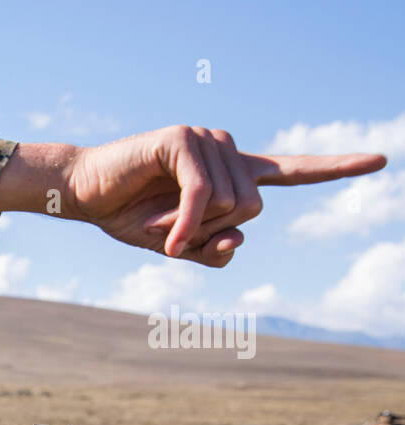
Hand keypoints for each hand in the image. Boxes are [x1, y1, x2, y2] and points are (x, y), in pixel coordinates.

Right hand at [0, 131, 385, 264]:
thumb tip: (241, 239)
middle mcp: (226, 150)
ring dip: (194, 229)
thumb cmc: (128, 216)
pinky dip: (186, 222)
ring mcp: (207, 140)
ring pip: (232, 204)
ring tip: (159, 223)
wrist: (83, 195)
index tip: (380, 160)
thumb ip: (213, 250)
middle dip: (213, 233)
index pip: (292, 170)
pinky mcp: (184, 140)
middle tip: (173, 235)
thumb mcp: (178, 246)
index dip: (335, 167)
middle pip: (253, 208)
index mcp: (231, 173)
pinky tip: (165, 234)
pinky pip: (205, 194)